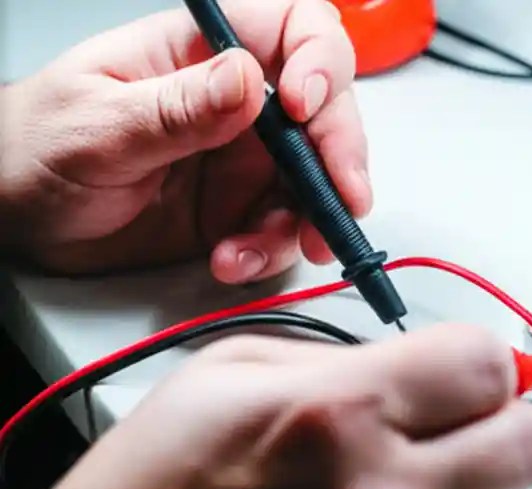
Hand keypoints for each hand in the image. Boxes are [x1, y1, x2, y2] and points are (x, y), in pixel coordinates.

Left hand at [0, 0, 368, 283]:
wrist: (11, 220)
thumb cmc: (31, 150)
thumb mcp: (97, 126)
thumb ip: (175, 108)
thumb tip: (245, 79)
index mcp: (199, 53)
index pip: (292, 29)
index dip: (318, 61)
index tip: (305, 107)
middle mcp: (233, 103)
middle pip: (325, 108)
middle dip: (341, 154)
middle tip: (342, 196)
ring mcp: (242, 159)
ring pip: (316, 178)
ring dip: (308, 217)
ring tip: (265, 246)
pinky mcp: (239, 210)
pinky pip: (284, 228)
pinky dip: (271, 251)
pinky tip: (233, 259)